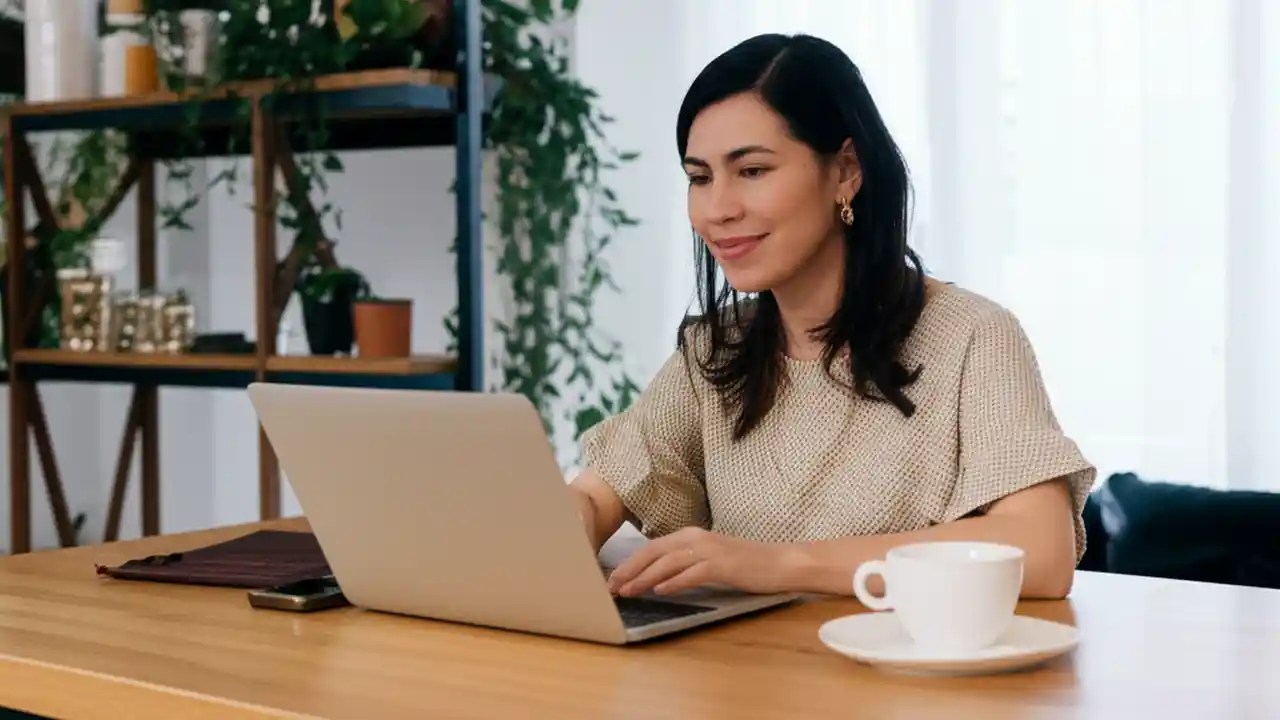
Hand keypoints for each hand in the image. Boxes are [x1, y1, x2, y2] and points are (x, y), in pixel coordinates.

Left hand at [606, 527, 806, 596]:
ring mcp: (709, 550)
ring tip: (628, 591)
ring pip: (668, 562)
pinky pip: (693, 573)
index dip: (630, 563)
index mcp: (690, 536)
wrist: (780, 563)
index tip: (613, 579)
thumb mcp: (709, 559)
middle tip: (611, 587)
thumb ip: (685, 563)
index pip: (652, 548)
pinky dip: (675, 582)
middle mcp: (696, 538)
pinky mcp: (722, 565)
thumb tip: (657, 578)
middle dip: (629, 570)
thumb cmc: (744, 564)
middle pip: (654, 552)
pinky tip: (660, 591)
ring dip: (645, 577)